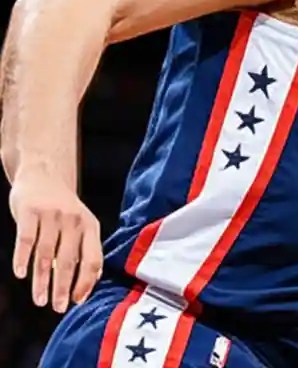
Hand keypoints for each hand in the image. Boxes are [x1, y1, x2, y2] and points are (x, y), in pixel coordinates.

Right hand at [9, 168, 102, 312]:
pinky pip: (25, 239)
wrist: (43, 174)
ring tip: (40, 300)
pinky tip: (21, 274)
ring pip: (46, 254)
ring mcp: (51, 216)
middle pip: (69, 260)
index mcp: (91, 226)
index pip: (93, 259)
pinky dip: (22, 258)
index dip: (86, 282)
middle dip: (64, 287)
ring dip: (41, 280)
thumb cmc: (62, 208)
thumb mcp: (81, 225)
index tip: (78, 301)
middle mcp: (74, 221)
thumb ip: (84, 250)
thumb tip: (90, 282)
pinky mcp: (30, 212)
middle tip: (59, 308)